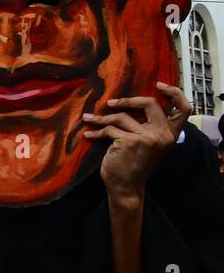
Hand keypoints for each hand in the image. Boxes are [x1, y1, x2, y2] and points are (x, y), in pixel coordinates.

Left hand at [82, 82, 191, 201]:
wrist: (126, 187)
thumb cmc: (134, 164)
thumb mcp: (149, 144)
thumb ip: (149, 127)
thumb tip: (131, 103)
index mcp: (170, 135)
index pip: (184, 109)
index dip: (174, 93)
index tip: (159, 85)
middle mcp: (162, 135)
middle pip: (149, 103)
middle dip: (127, 100)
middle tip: (109, 103)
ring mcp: (146, 137)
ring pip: (120, 117)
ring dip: (101, 119)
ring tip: (89, 119)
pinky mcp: (129, 141)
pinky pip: (109, 129)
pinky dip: (96, 132)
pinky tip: (88, 135)